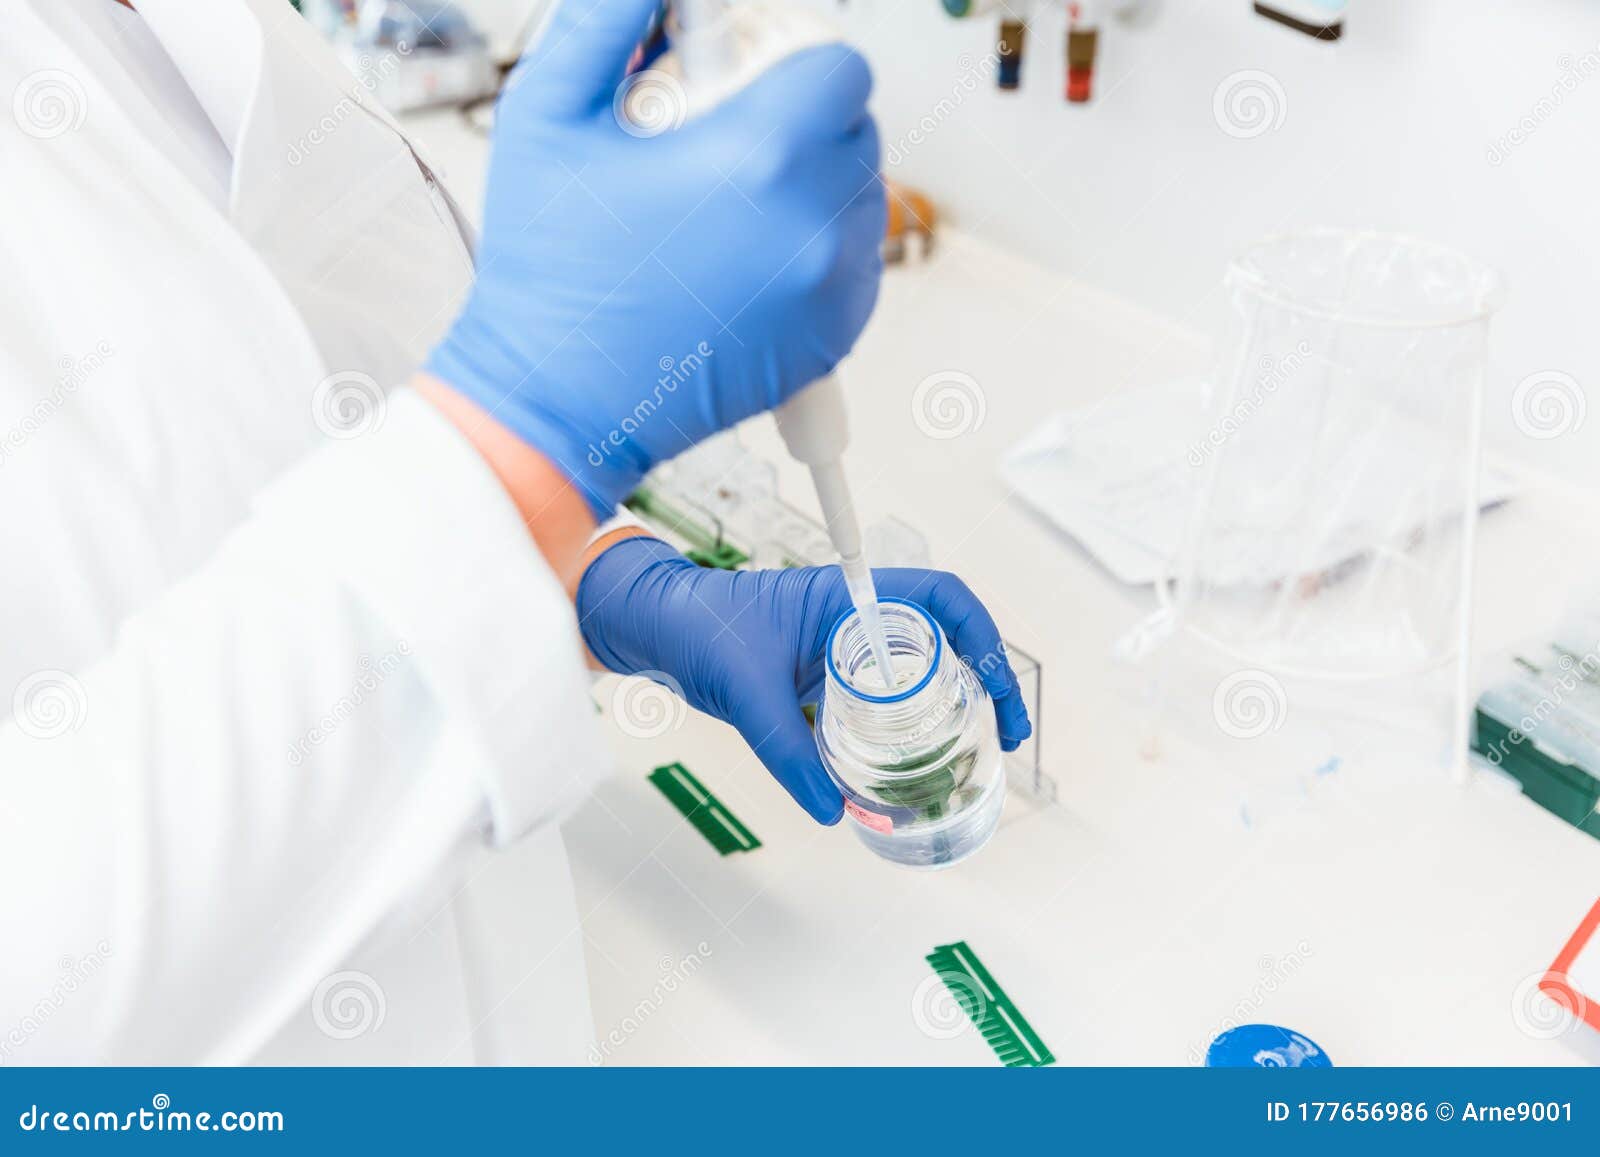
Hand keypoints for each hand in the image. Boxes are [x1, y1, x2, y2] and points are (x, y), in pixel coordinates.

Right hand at [427, 0, 884, 517]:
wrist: (559, 398)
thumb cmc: (552, 273)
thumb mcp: (550, 112)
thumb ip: (609, 21)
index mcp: (761, 158)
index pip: (843, 68)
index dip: (798, 59)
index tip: (755, 75)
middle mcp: (814, 226)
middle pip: (857, 129)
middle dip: (804, 119)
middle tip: (731, 138)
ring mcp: (830, 291)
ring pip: (862, 198)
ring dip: (814, 183)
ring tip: (734, 202)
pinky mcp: (832, 341)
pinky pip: (855, 266)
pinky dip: (817, 249)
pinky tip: (748, 254)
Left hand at [577, 536, 1031, 823]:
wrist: (651, 625)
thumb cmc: (696, 628)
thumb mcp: (746, 691)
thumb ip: (788, 751)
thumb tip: (831, 809)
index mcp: (849, 597)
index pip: (942, 598)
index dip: (984, 636)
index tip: (999, 688)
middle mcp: (855, 619)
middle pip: (945, 638)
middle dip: (986, 679)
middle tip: (1006, 733)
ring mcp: (841, 648)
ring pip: (917, 670)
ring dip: (953, 703)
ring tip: (978, 750)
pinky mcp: (822, 677)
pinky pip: (879, 698)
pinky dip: (904, 725)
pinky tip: (911, 763)